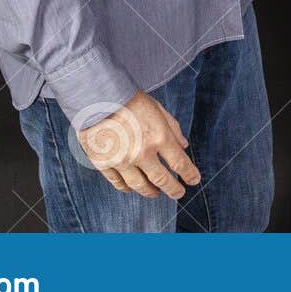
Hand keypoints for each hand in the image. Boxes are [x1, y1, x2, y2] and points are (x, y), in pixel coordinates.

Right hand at [77, 90, 201, 199]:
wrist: (96, 98)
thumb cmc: (129, 99)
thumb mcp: (158, 109)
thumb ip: (172, 128)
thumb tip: (184, 145)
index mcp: (159, 137)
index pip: (180, 163)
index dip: (189, 174)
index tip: (194, 180)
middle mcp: (142, 153)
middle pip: (162, 180)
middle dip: (174, 189)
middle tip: (179, 193)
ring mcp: (122, 161)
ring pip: (140, 186)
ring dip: (151, 192)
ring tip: (156, 193)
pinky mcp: (104, 164)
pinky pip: (118, 183)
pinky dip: (126, 188)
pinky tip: (132, 189)